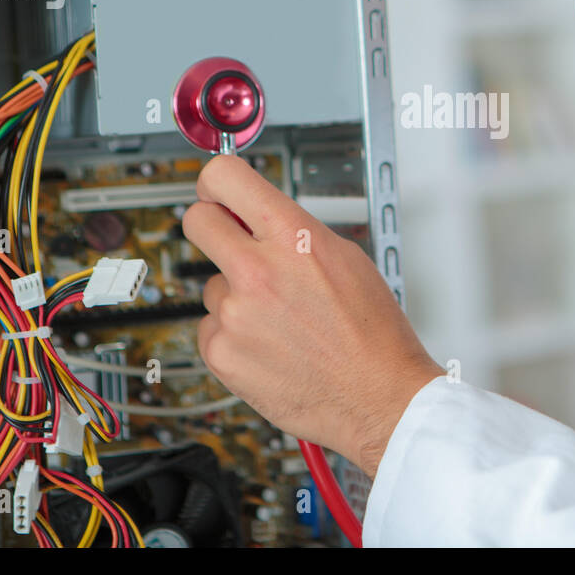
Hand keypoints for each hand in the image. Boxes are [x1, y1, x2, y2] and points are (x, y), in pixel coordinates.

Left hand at [181, 154, 442, 476]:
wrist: (378, 397)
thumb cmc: (372, 332)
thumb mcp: (346, 258)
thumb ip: (292, 232)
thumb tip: (255, 217)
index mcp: (293, 237)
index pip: (223, 178)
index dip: (216, 183)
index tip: (216, 192)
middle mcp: (258, 270)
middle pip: (196, 221)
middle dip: (211, 226)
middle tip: (230, 244)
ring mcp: (235, 314)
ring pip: (211, 286)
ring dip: (236, 297)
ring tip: (279, 319)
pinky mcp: (221, 353)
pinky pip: (211, 328)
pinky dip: (234, 336)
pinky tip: (270, 346)